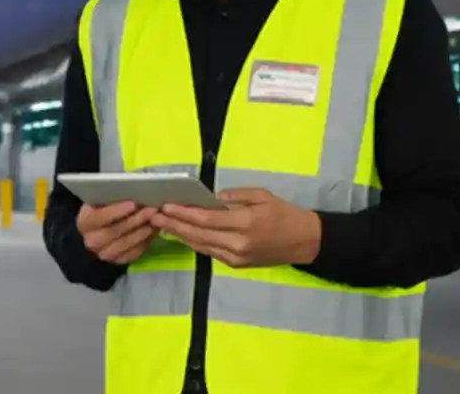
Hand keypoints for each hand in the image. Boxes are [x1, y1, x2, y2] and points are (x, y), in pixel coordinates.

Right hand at [77, 200, 159, 264]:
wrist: (98, 231)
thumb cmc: (103, 209)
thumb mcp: (101, 200)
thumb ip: (112, 196)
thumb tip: (131, 189)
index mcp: (85, 222)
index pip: (99, 217)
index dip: (116, 211)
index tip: (133, 204)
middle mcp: (92, 241)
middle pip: (115, 232)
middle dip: (135, 220)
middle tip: (152, 210)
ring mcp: (105, 254)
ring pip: (127, 244)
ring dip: (143, 232)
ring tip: (157, 220)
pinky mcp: (119, 261)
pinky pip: (134, 253)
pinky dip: (146, 242)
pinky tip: (154, 231)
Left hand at [150, 187, 321, 267]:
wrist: (305, 241)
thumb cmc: (284, 214)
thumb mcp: (262, 196)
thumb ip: (236, 196)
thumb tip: (213, 199)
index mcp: (245, 223)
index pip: (206, 220)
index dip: (183, 214)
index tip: (166, 206)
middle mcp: (238, 244)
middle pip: (198, 235)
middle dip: (174, 225)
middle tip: (154, 216)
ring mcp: (236, 257)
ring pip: (201, 246)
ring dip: (180, 235)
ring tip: (162, 225)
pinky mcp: (237, 264)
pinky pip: (210, 253)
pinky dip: (195, 243)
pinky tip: (182, 235)